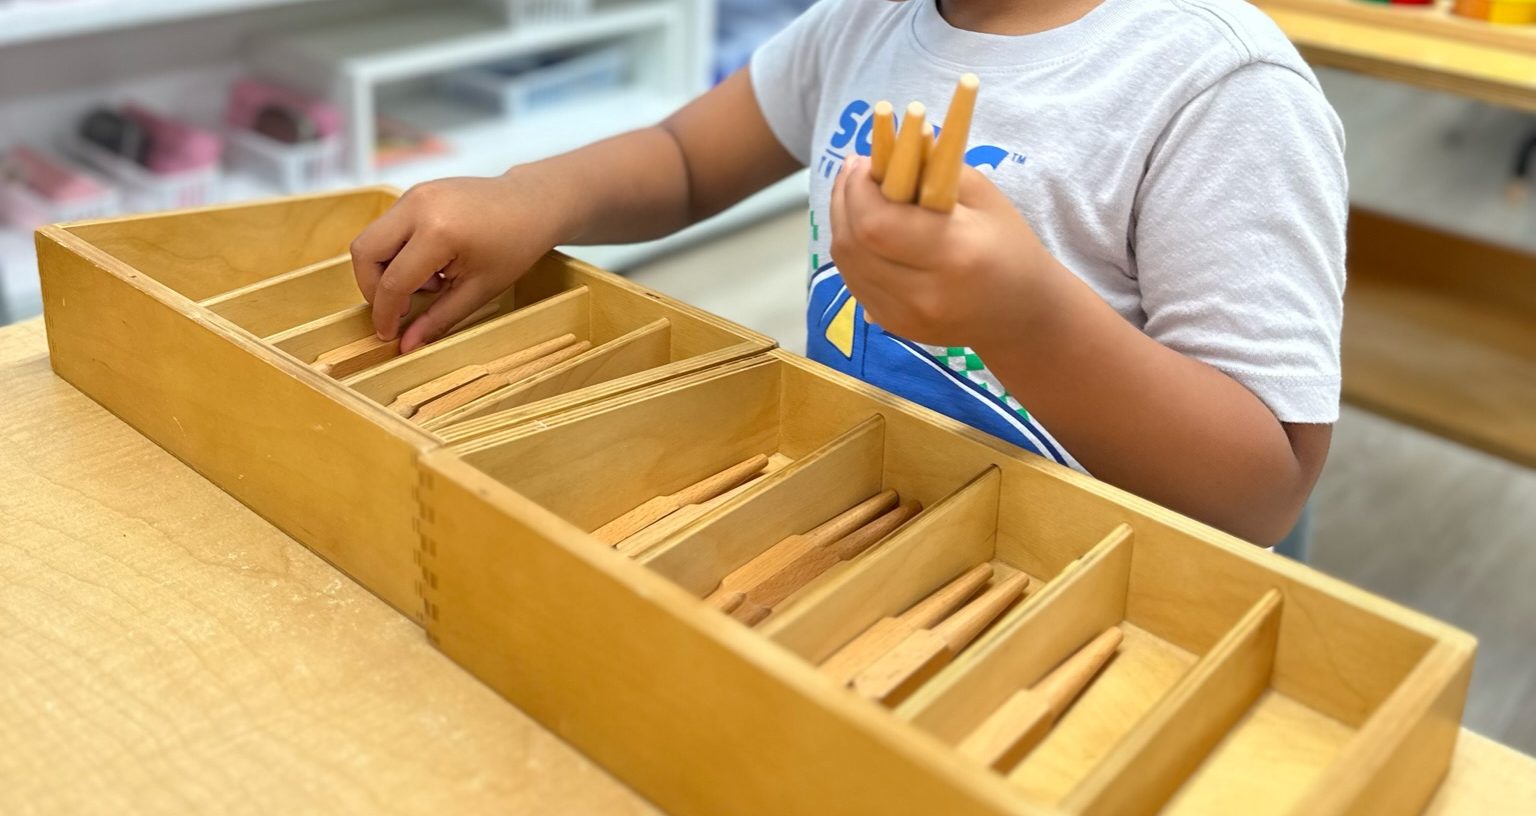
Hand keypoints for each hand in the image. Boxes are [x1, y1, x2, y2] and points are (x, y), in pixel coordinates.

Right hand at [350, 172, 569, 352]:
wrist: (532, 204)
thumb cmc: (515, 245)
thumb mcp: (480, 290)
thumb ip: (438, 318)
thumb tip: (406, 346)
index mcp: (438, 232)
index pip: (393, 281)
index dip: (385, 313)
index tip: (388, 334)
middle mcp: (418, 206)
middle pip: (364, 252)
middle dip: (373, 287)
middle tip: (402, 307)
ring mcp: (414, 194)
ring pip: (371, 238)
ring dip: (387, 269)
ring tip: (430, 282)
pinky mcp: (415, 192)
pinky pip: (388, 227)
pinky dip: (398, 252)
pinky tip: (432, 264)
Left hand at [829, 157, 1060, 348]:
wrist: (1022, 314)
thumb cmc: (1008, 245)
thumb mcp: (982, 196)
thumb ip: (932, 168)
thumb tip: (887, 146)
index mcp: (953, 254)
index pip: (876, 223)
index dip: (857, 189)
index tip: (863, 162)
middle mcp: (923, 293)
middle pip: (853, 244)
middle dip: (844, 200)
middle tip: (854, 173)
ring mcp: (904, 317)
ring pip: (846, 265)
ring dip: (842, 223)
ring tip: (855, 196)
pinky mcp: (894, 327)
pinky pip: (854, 283)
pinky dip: (852, 251)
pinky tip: (863, 230)